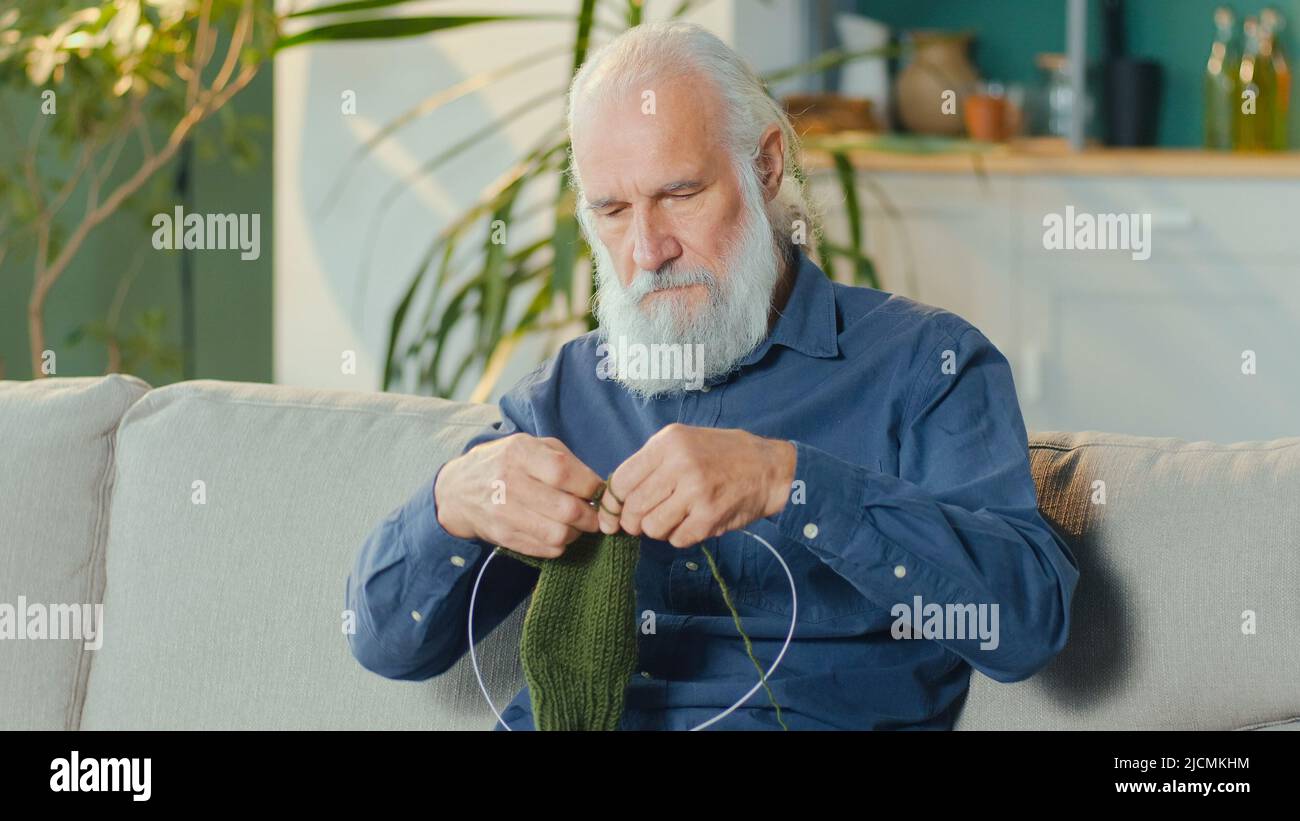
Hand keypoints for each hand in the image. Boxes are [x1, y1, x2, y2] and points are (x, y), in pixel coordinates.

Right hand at [434, 433, 603, 557]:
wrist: (458, 490)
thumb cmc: (505, 464)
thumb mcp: (530, 446)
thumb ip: (565, 461)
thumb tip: (598, 488)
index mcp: (520, 452)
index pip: (565, 473)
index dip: (590, 487)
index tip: (598, 492)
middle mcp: (509, 482)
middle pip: (567, 509)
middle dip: (590, 516)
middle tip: (594, 515)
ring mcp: (504, 513)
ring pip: (559, 534)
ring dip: (576, 532)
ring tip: (575, 524)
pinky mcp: (504, 537)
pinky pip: (546, 549)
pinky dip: (560, 544)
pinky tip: (556, 531)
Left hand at [597, 423, 795, 547]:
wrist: (768, 467)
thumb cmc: (720, 455)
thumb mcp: (682, 442)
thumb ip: (650, 463)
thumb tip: (616, 497)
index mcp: (667, 443)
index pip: (621, 481)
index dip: (612, 504)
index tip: (614, 516)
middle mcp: (679, 464)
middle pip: (634, 508)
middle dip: (633, 523)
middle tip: (642, 524)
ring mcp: (696, 491)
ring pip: (653, 527)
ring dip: (659, 530)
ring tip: (674, 519)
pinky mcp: (710, 516)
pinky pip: (677, 539)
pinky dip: (680, 537)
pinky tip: (693, 523)